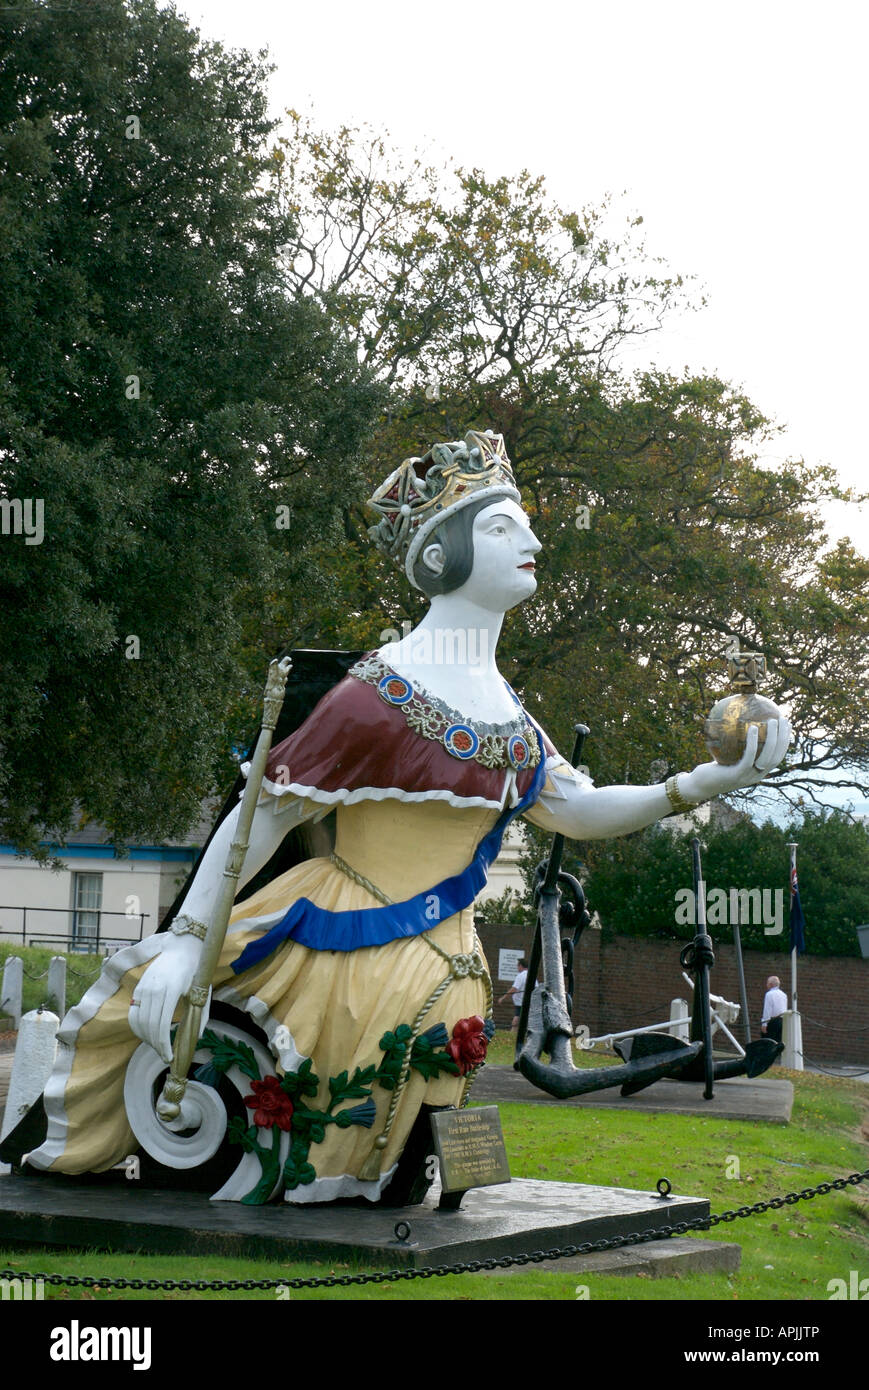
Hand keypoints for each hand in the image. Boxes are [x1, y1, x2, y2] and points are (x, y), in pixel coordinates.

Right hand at [129, 934, 209, 1063]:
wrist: (182, 947)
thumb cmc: (196, 971)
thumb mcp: (203, 992)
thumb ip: (201, 1015)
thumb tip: (197, 1038)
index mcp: (171, 990)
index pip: (162, 1025)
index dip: (164, 1045)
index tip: (170, 1058)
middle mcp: (154, 989)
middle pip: (149, 1026)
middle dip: (156, 1046)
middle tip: (165, 1056)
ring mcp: (143, 988)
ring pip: (139, 1022)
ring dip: (146, 1039)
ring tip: (158, 1047)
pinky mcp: (138, 988)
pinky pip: (133, 1014)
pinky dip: (138, 1028)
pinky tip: (147, 1036)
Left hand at [680, 718, 791, 803]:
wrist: (699, 785)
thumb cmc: (712, 768)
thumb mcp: (727, 755)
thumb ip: (736, 744)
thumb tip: (739, 721)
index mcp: (757, 772)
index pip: (777, 757)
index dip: (785, 741)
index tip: (786, 725)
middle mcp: (756, 776)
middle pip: (776, 756)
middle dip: (783, 737)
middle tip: (782, 719)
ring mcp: (747, 777)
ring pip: (766, 757)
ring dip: (772, 738)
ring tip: (771, 721)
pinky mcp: (737, 775)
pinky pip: (748, 757)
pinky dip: (753, 743)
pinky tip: (752, 728)